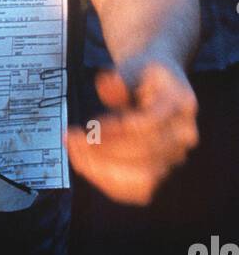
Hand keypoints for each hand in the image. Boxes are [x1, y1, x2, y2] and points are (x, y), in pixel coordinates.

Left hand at [66, 61, 198, 204]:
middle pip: (146, 154)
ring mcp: (176, 156)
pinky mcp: (163, 171)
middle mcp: (184, 134)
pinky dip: (110, 183)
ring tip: (75, 154)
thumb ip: (121, 75)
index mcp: (181, 103)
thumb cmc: (143, 73)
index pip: (150, 124)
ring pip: (145, 180)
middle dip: (104, 150)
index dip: (116, 130)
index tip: (89, 126)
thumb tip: (107, 85)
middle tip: (70, 139)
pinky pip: (140, 190)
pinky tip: (87, 167)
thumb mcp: (133, 64)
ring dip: (104, 170)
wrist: (161, 83)